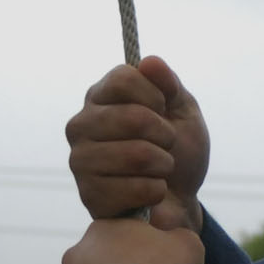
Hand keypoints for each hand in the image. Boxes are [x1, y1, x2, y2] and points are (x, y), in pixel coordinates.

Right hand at [65, 56, 209, 228]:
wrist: (178, 201)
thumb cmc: (179, 152)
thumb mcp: (183, 111)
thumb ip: (169, 85)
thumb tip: (149, 62)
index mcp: (100, 97)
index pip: (123, 78)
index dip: (155, 95)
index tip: (164, 109)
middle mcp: (81, 124)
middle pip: (132, 116)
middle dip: (165, 135)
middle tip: (166, 145)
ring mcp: (80, 160)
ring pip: (136, 154)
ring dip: (163, 165)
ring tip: (160, 170)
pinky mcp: (87, 194)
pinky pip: (135, 187)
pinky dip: (155, 191)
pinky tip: (150, 193)